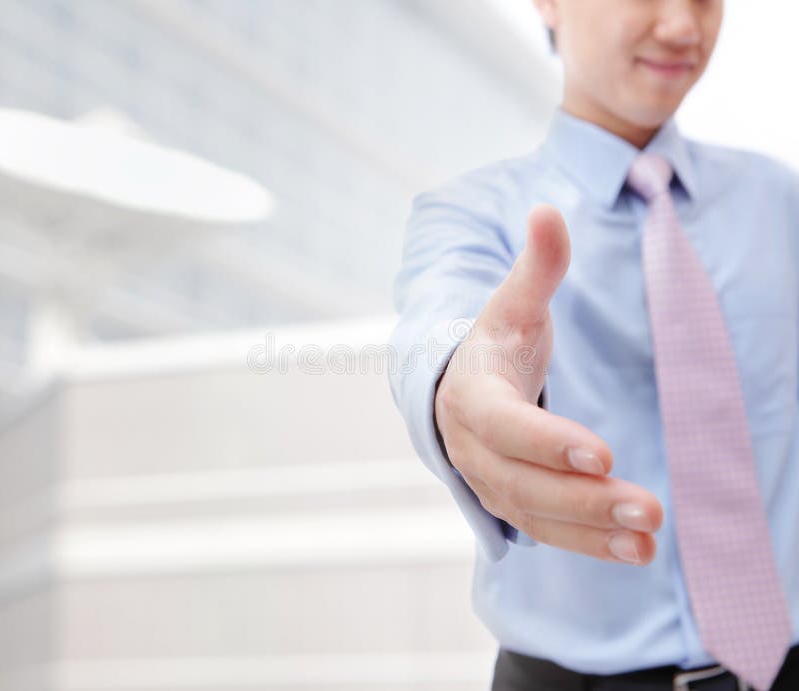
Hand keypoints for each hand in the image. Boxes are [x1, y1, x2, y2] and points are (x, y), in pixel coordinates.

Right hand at [434, 205, 663, 564]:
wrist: (460, 391)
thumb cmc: (494, 346)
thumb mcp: (513, 305)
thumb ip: (536, 266)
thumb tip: (547, 209)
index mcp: (471, 396)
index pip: (504, 425)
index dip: (547, 441)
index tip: (603, 453)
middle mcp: (473, 448)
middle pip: (522, 482)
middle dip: (583, 498)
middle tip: (648, 508)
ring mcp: (488, 482)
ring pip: (535, 514)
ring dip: (592, 529)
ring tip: (649, 537)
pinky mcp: (511, 504)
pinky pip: (546, 530)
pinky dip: (589, 543)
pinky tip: (636, 550)